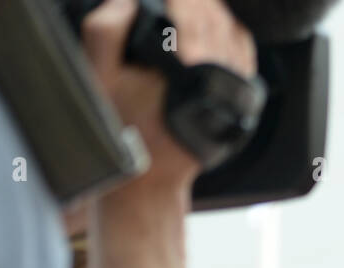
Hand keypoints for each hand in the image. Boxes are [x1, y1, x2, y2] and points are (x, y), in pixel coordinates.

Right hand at [81, 0, 256, 189]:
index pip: (191, 12)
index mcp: (188, 66)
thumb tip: (126, 0)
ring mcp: (234, 89)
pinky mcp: (240, 101)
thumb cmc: (124, 127)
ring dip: (213, 11)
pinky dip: (231, 33)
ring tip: (192, 4)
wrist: (152, 174)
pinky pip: (243, 56)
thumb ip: (106, 32)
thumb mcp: (100, 77)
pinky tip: (214, 24)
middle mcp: (219, 76)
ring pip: (232, 33)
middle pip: (214, 17)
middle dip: (196, 1)